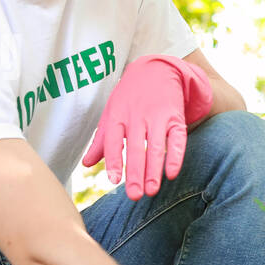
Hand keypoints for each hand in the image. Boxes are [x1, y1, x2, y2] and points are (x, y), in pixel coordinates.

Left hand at [82, 54, 213, 199]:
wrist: (156, 69)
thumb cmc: (130, 97)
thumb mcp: (112, 114)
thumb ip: (102, 141)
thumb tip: (87, 165)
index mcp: (118, 116)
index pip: (114, 141)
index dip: (114, 161)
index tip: (113, 180)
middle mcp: (137, 116)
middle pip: (136, 148)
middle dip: (136, 173)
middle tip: (135, 195)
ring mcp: (158, 117)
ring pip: (156, 146)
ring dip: (154, 170)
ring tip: (152, 191)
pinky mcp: (176, 118)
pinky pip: (177, 139)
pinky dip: (176, 156)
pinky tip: (172, 173)